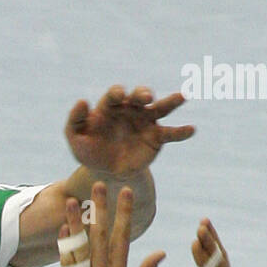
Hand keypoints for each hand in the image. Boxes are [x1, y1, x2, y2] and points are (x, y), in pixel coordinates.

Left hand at [54, 182, 163, 266]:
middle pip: (101, 237)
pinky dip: (64, 243)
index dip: (124, 214)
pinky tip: (64, 226)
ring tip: (74, 200)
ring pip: (81, 247)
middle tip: (99, 184)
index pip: (123, 239)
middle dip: (101, 209)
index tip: (126, 192)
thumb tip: (161, 252)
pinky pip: (66, 262)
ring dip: (78, 221)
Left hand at [65, 86, 192, 178]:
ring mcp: (145, 122)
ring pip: (159, 108)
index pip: (114, 95)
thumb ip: (74, 120)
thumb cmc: (89, 150)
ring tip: (183, 96)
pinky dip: (181, 132)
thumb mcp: (76, 138)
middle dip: (142, 94)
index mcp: (111, 106)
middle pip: (139, 96)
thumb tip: (82, 101)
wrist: (104, 171)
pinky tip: (191, 129)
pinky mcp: (155, 138)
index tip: (119, 96)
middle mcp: (131, 109)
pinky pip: (170, 133)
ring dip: (170, 102)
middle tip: (146, 96)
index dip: (116, 94)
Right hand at [181, 219, 243, 266]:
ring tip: (204, 222)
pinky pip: (220, 259)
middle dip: (210, 245)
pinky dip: (214, 243)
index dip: (203, 260)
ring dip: (213, 240)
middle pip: (217, 265)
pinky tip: (206, 230)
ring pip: (220, 259)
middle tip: (201, 227)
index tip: (196, 243)